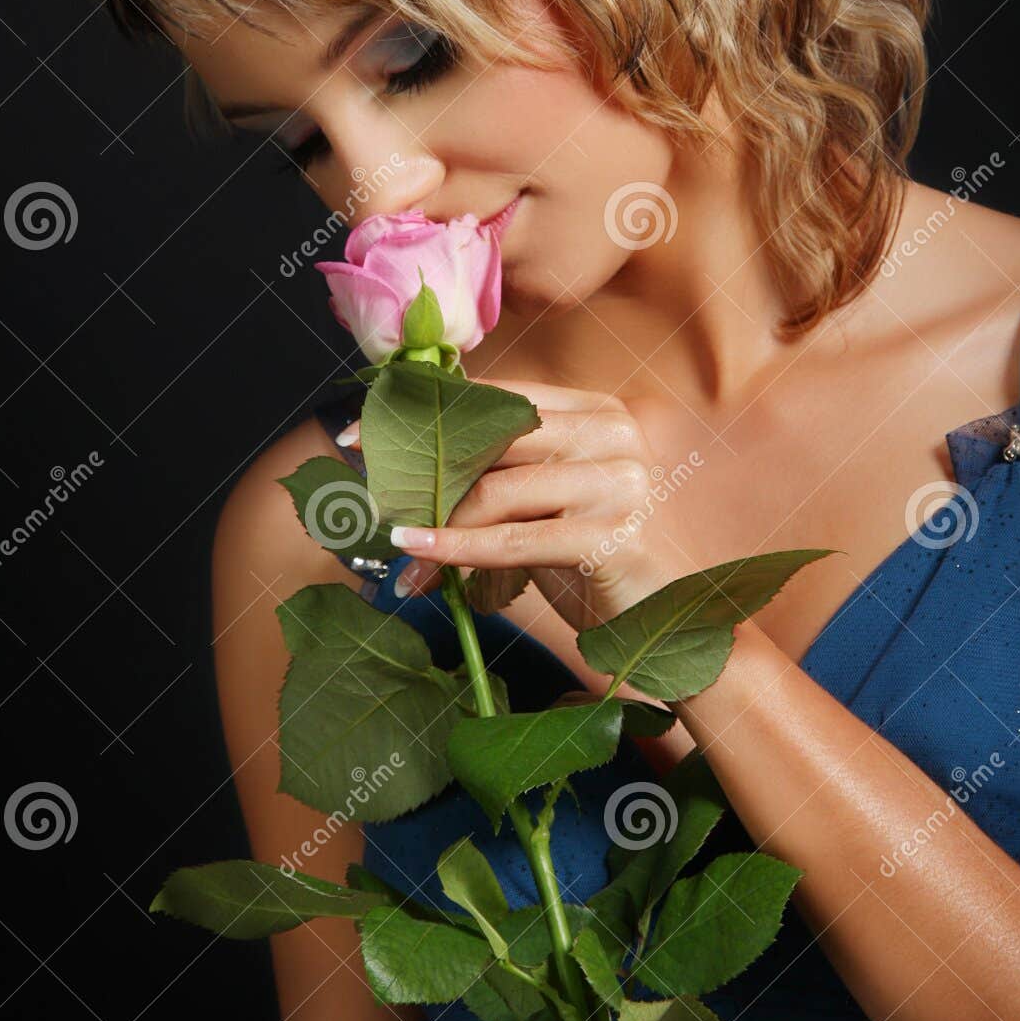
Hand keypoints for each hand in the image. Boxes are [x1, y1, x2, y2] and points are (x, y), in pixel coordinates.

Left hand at [339, 378, 686, 632]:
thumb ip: (498, 467)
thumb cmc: (591, 557)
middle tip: (368, 491)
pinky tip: (418, 557)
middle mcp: (614, 433)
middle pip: (495, 436)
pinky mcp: (612, 535)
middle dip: (424, 465)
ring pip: (497, 490)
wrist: (659, 623)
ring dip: (436, 523)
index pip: (498, 397)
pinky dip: (457, 550)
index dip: (427, 414)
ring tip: (394, 550)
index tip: (361, 436)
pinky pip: (512, 539)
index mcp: (597, 409)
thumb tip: (401, 461)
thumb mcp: (543, 499)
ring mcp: (619, 481)